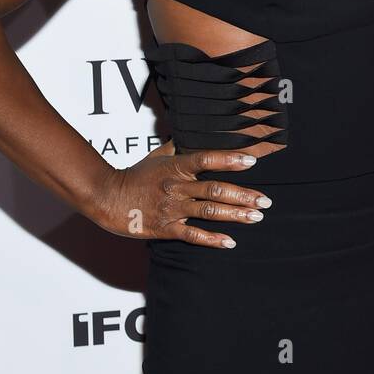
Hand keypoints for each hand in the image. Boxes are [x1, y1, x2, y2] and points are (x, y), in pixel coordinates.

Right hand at [93, 140, 270, 247]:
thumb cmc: (134, 175)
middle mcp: (177, 187)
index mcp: (176, 167)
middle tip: (265, 201)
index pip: (207, 159)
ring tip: (256, 217)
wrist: (108, 197)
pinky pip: (193, 235)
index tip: (252, 162)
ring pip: (209, 212)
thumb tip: (191, 131)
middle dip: (244, 196)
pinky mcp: (165, 228)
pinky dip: (213, 240)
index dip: (230, 160)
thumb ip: (178, 146)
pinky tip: (230, 242)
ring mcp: (172, 208)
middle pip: (215, 190)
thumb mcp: (157, 155)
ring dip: (235, 215)